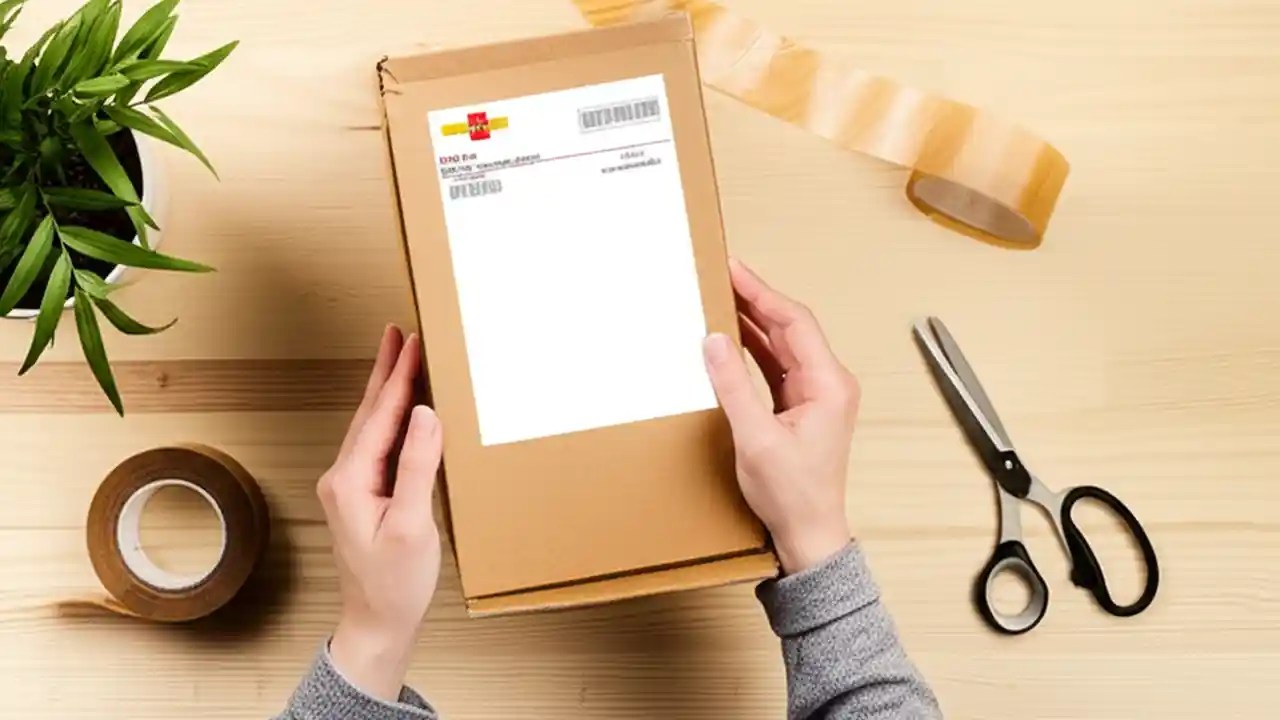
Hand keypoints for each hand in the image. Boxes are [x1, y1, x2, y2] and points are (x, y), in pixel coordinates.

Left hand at [317, 325, 442, 700]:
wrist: (377, 624)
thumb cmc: (395, 584)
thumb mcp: (412, 526)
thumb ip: (417, 467)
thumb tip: (426, 415)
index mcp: (350, 480)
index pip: (380, 416)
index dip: (399, 377)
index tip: (413, 342)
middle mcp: (342, 477)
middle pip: (369, 413)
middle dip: (387, 371)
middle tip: (400, 332)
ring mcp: (349, 487)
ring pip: (371, 426)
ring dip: (388, 391)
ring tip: (400, 358)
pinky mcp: (362, 496)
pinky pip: (377, 445)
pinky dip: (392, 418)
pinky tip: (403, 409)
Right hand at [702, 259, 857, 575]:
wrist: (809, 534)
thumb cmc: (791, 494)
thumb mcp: (755, 438)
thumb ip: (733, 385)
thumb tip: (713, 340)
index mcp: (829, 384)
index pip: (794, 322)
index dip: (762, 292)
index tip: (734, 270)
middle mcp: (829, 383)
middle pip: (791, 327)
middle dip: (756, 300)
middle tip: (721, 275)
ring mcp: (817, 394)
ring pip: (784, 344)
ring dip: (754, 322)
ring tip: (721, 297)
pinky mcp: (803, 406)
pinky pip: (778, 365)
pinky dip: (755, 348)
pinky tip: (731, 337)